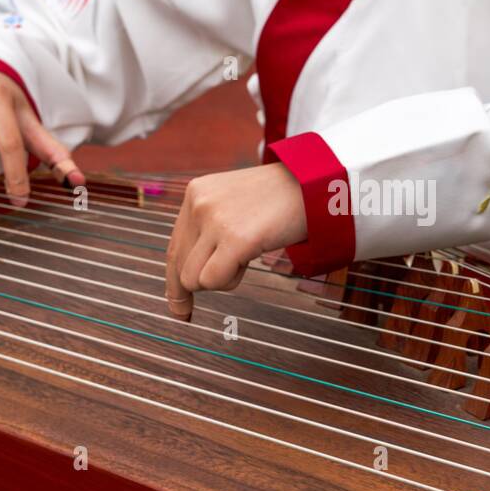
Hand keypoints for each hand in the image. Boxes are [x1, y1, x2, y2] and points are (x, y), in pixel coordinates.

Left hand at [166, 164, 306, 319]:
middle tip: (194, 307)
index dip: (174, 281)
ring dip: (221, 279)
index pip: (174, 248)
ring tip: (247, 256)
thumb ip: (210, 230)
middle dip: (194, 288)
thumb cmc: (283, 199)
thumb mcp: (236, 206)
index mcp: (196, 193)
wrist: (315, 183)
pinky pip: (212, 281)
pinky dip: (232, 280)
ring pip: (193, 279)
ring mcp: (215, 219)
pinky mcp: (235, 238)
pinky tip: (251, 258)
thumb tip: (189, 279)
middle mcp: (199, 203)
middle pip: (179, 267)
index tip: (178, 305)